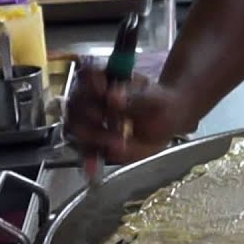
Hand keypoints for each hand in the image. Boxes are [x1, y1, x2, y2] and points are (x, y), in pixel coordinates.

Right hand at [65, 63, 191, 163]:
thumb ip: (136, 97)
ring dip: (93, 138)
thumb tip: (114, 96)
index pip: (87, 74)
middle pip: (76, 104)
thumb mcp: (155, 98)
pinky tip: (93, 169)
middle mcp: (92, 97)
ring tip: (118, 144)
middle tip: (111, 123)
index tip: (103, 90)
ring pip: (76, 128)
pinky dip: (88, 160)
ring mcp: (89, 121)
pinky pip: (85, 151)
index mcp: (106, 78)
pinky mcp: (93, 142)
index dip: (90, 82)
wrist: (166, 122)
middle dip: (91, 115)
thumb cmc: (160, 104)